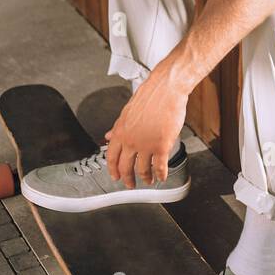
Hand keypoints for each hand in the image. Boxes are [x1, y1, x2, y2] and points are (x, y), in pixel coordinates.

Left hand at [105, 70, 188, 187]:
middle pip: (125, 167)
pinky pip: (160, 167)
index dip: (113, 170)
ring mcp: (145, 145)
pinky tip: (162, 176)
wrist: (165, 90)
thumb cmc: (149, 98)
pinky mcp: (161, 146)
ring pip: (143, 170)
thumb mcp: (127, 113)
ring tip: (149, 180)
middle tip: (130, 184)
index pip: (111, 158)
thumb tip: (108, 136)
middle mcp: (130, 141)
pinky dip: (161, 174)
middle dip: (128, 179)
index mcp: (120, 132)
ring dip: (146, 178)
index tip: (116, 176)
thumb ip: (118, 128)